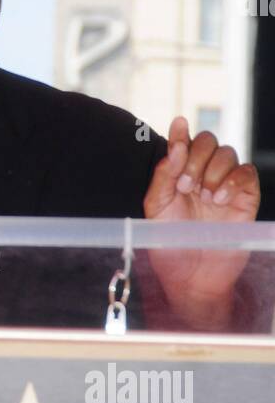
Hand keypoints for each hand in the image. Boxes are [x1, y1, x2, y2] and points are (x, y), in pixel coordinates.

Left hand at [143, 116, 259, 326]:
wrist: (191, 276)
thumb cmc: (170, 244)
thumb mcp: (157, 208)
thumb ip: (163, 175)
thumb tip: (175, 145)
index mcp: (179, 173)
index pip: (183, 142)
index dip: (181, 131)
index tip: (178, 125)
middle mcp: (203, 174)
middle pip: (208, 140)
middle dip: (196, 157)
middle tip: (186, 186)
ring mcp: (225, 184)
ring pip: (228, 153)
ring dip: (213, 170)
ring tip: (204, 197)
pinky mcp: (245, 198)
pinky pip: (247, 173)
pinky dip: (233, 180)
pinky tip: (219, 198)